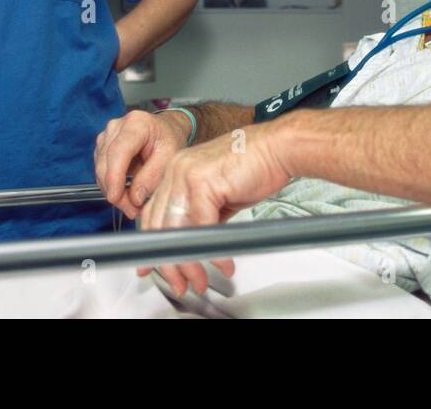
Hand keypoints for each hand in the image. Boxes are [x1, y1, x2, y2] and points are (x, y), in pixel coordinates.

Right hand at [93, 109, 191, 219]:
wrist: (165, 129)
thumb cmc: (169, 139)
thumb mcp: (170, 156)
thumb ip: (152, 176)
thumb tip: (134, 197)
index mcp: (136, 124)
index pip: (118, 151)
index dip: (114, 177)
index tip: (115, 198)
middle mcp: (116, 127)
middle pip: (106, 163)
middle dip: (116, 191)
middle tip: (132, 210)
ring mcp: (106, 135)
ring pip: (100, 169)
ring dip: (113, 190)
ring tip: (132, 205)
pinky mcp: (102, 146)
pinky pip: (101, 170)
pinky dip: (111, 185)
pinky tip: (125, 192)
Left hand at [137, 123, 292, 296]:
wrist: (278, 147)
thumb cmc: (255, 166)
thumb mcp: (218, 193)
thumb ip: (200, 215)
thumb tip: (192, 245)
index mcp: (175, 171)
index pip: (152, 214)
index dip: (152, 245)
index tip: (155, 267)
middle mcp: (175, 170)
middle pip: (158, 225)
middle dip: (169, 262)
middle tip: (182, 284)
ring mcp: (185, 173)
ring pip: (176, 229)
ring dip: (190, 261)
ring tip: (201, 279)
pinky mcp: (202, 181)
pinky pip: (200, 226)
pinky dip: (211, 250)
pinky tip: (223, 262)